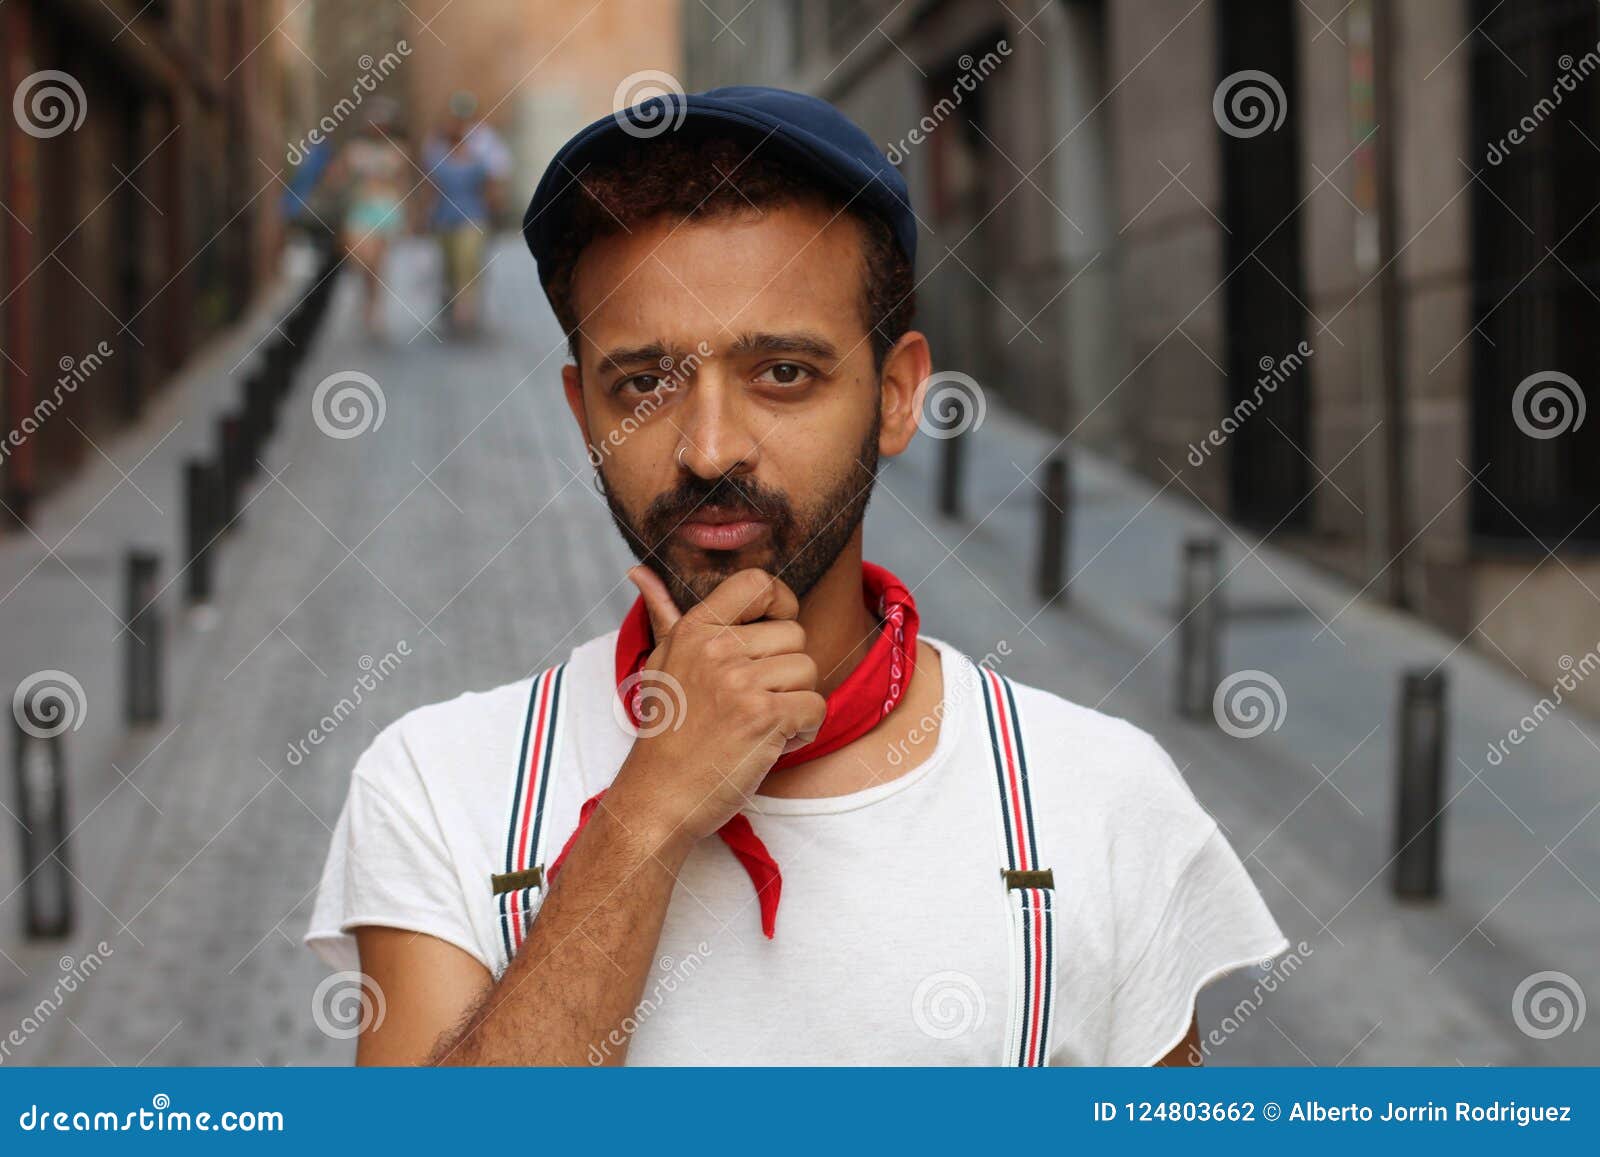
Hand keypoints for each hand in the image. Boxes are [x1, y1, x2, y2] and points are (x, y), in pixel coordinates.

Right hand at [607, 566, 825, 847]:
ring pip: (809, 671)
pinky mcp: (763, 718)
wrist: (659, 796)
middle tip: (754, 701)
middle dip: (787, 672)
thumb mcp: (660, 663)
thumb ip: (663, 614)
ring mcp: (740, 683)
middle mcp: (716, 649)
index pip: (758, 582)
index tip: (774, 631)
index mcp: (694, 629)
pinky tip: (771, 742)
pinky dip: (804, 731)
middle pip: (795, 634)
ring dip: (796, 703)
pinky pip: (816, 707)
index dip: (781, 602)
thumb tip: (640, 571)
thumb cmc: (666, 731)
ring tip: (759, 723)